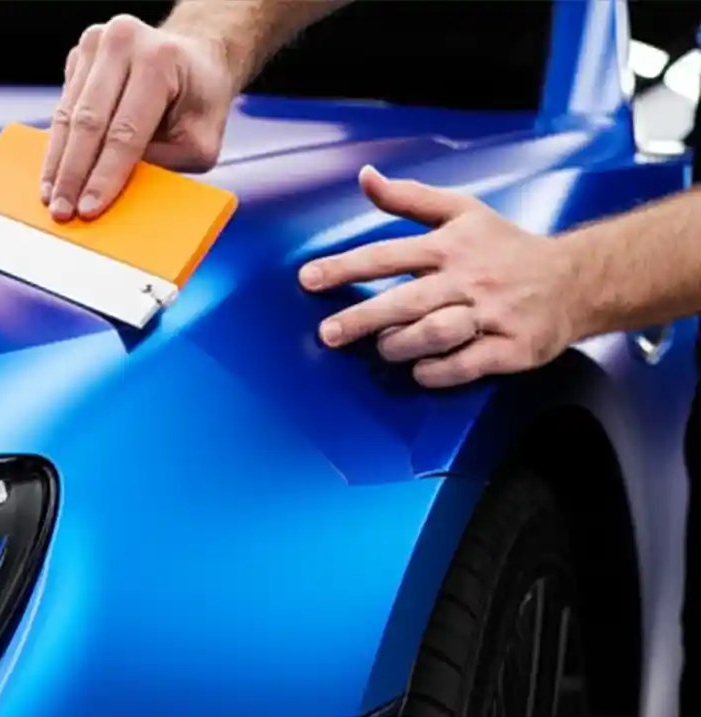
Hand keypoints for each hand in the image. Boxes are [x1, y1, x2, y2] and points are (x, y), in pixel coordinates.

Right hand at [41, 14, 236, 221]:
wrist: (196, 57)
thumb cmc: (200, 101)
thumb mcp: (201, 140)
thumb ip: (165, 164)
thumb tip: (118, 189)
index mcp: (158, 59)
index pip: (124, 131)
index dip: (104, 175)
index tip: (89, 209)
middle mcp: (122, 42)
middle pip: (88, 122)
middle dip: (73, 173)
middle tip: (62, 211)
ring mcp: (96, 43)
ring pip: (67, 115)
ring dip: (57, 162)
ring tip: (51, 197)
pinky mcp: (80, 56)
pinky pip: (63, 107)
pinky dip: (58, 144)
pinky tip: (54, 174)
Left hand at [298, 166, 585, 387]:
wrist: (576, 280)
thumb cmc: (508, 247)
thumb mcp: (462, 211)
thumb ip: (409, 197)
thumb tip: (364, 176)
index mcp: (451, 246)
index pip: (387, 255)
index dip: (344, 267)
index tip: (308, 279)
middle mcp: (468, 279)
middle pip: (404, 301)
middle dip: (360, 318)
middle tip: (328, 334)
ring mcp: (491, 315)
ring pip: (434, 334)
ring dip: (399, 346)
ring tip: (382, 350)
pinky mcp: (511, 348)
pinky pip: (465, 365)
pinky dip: (436, 371)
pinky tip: (420, 370)